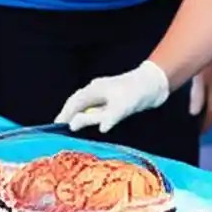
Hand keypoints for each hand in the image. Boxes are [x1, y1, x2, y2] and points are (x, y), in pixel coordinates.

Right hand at [55, 61, 170, 133]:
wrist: (155, 83)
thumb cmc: (136, 94)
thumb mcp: (119, 108)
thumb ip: (99, 117)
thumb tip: (75, 125)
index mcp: (93, 90)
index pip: (73, 103)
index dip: (64, 115)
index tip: (56, 127)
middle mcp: (96, 89)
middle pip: (77, 102)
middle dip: (68, 114)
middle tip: (61, 128)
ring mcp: (104, 92)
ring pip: (86, 103)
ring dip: (79, 114)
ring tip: (72, 126)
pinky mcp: (113, 96)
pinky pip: (95, 105)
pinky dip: (90, 114)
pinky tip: (93, 121)